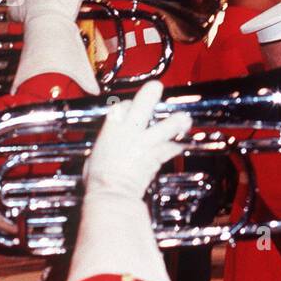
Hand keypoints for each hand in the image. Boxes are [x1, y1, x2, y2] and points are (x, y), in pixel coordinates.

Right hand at [84, 81, 192, 201]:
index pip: (121, 106)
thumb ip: (105, 147)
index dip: (127, 104)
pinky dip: (177, 147)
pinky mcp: (157, 156)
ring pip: (166, 126)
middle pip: (143, 105)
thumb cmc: (98, 179)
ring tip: (184, 118)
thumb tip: (107, 149)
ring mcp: (145, 142)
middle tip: (157, 87)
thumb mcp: (95, 156)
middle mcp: (130, 131)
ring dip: (176, 122)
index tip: (130, 107)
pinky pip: (172, 148)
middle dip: (150, 94)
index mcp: (111, 129)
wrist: (112, 192)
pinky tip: (181, 145)